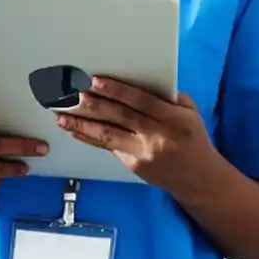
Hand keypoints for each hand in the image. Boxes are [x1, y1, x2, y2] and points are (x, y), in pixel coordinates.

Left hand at [56, 77, 220, 193]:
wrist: (196, 177)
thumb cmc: (192, 139)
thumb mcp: (189, 114)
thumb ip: (169, 98)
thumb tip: (141, 82)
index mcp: (173, 119)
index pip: (141, 101)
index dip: (117, 91)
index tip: (97, 81)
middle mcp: (156, 137)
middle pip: (120, 117)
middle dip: (94, 105)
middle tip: (73, 96)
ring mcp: (142, 153)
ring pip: (108, 136)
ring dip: (82, 126)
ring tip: (61, 117)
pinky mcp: (133, 165)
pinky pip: (108, 148)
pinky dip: (90, 138)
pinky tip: (75, 131)